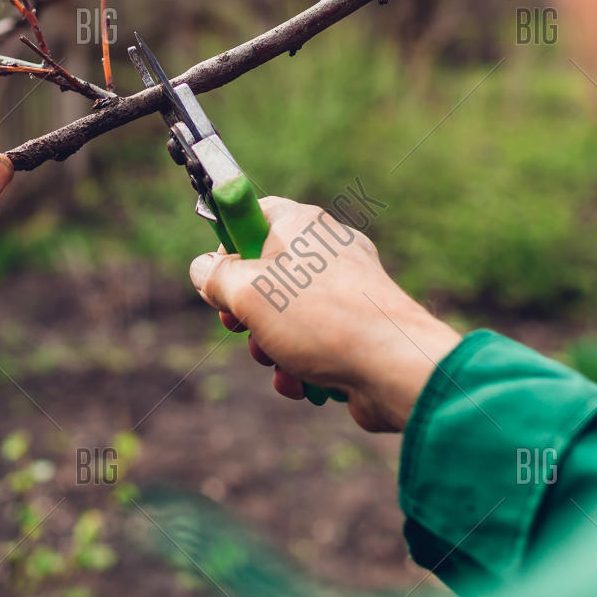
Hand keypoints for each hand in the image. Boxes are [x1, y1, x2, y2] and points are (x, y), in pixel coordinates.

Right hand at [188, 197, 461, 431]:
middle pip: (263, 273)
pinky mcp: (354, 330)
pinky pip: (310, 343)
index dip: (227, 244)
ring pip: (283, 316)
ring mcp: (343, 292)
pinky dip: (298, 365)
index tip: (218, 276)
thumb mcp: (248, 293)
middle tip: (240, 327)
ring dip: (269, 346)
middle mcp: (325, 252)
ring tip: (277, 359)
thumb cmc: (321, 320)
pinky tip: (300, 382)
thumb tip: (203, 270)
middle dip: (244, 311)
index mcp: (301, 226)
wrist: (393, 368)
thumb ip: (215, 277)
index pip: (252, 214)